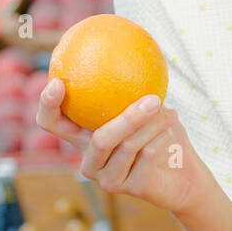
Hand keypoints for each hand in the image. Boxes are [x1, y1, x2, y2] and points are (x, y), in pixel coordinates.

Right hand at [36, 79, 210, 217]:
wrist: (184, 177)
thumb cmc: (162, 133)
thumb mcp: (149, 105)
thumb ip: (135, 84)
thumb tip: (130, 42)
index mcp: (83, 137)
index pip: (52, 122)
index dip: (47, 105)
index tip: (58, 83)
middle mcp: (90, 160)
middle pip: (99, 140)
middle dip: (126, 119)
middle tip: (151, 98)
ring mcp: (106, 178)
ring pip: (128, 147)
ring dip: (153, 125)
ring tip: (168, 108)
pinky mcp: (127, 189)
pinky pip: (146, 156)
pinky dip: (162, 136)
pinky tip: (174, 120)